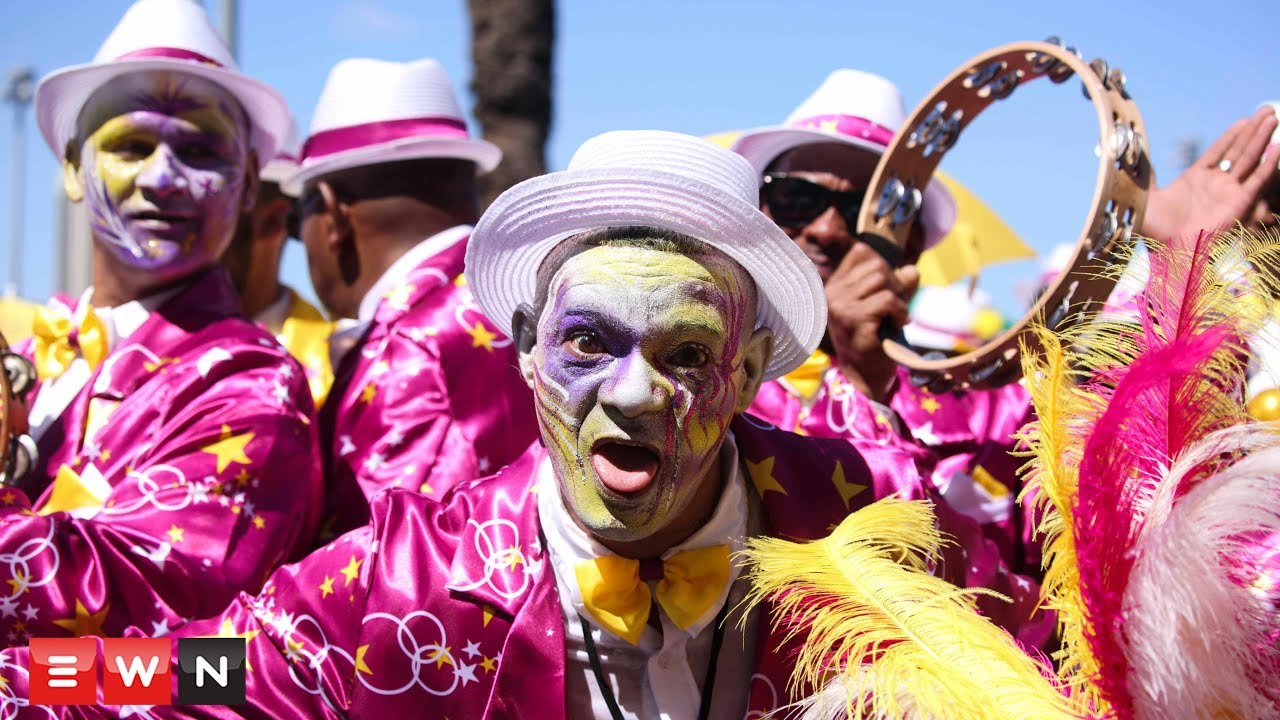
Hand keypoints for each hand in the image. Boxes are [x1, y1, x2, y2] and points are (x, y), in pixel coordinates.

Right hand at [824, 241, 919, 402]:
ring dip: (898, 299)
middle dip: (895, 284)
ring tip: (895, 318)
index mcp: (835, 287)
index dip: (883, 267)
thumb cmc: (876, 341)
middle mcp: (832, 293)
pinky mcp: (854, 318)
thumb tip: (911, 270)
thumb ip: (899, 286)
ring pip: (882, 279)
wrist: (865, 377)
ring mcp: (840, 305)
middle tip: (895, 309)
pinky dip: (900, 312)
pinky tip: (897, 326)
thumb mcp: (886, 307)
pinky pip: (887, 299)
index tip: (887, 292)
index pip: (861, 252)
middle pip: (875, 265)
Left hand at [1143, 107, 1278, 243]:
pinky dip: (1268, 164)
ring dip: (1261, 139)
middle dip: (1252, 130)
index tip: (1244, 119)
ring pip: (1249, 159)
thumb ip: (1146, 175)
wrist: (1168, 246)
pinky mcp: (1240, 202)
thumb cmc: (1156, 226)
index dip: (1231, 135)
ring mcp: (1229, 191)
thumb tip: (1133, 158)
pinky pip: (1257, 179)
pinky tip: (1276, 147)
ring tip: (1272, 118)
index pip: (1218, 150)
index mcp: (1196, 178)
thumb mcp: (1148, 194)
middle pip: (1238, 150)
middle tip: (1267, 111)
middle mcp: (1216, 183)